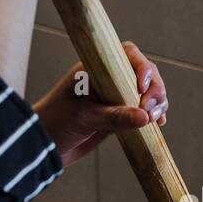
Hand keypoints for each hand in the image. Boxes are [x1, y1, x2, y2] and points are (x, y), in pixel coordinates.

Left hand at [34, 43, 168, 167]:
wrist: (44, 146)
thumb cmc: (57, 123)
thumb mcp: (86, 119)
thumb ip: (116, 118)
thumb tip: (145, 117)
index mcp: (97, 69)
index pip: (128, 55)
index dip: (142, 67)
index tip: (142, 87)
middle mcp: (109, 79)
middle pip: (144, 73)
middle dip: (154, 89)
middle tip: (151, 110)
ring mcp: (115, 97)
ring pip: (147, 92)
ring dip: (157, 103)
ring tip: (155, 120)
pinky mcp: (119, 115)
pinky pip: (142, 110)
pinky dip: (153, 115)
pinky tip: (158, 124)